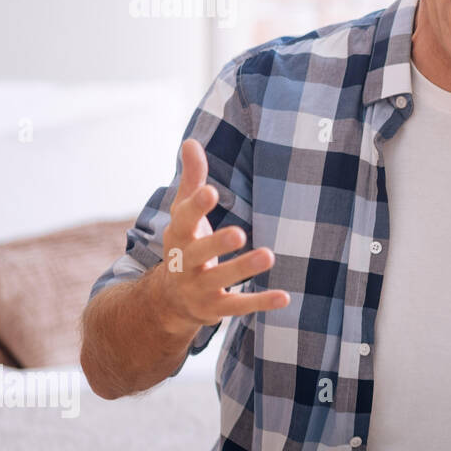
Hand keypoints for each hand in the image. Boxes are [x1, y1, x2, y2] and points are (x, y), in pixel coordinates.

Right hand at [152, 138, 289, 339]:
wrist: (166, 300)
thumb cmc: (184, 244)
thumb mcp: (183, 213)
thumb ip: (191, 179)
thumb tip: (190, 141)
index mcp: (178, 235)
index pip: (184, 219)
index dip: (196, 207)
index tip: (211, 192)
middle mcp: (184, 263)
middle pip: (198, 252)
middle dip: (217, 243)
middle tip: (239, 233)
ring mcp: (199, 288)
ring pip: (219, 280)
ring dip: (242, 269)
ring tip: (268, 255)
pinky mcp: (215, 309)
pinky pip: (238, 307)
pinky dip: (260, 302)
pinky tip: (285, 296)